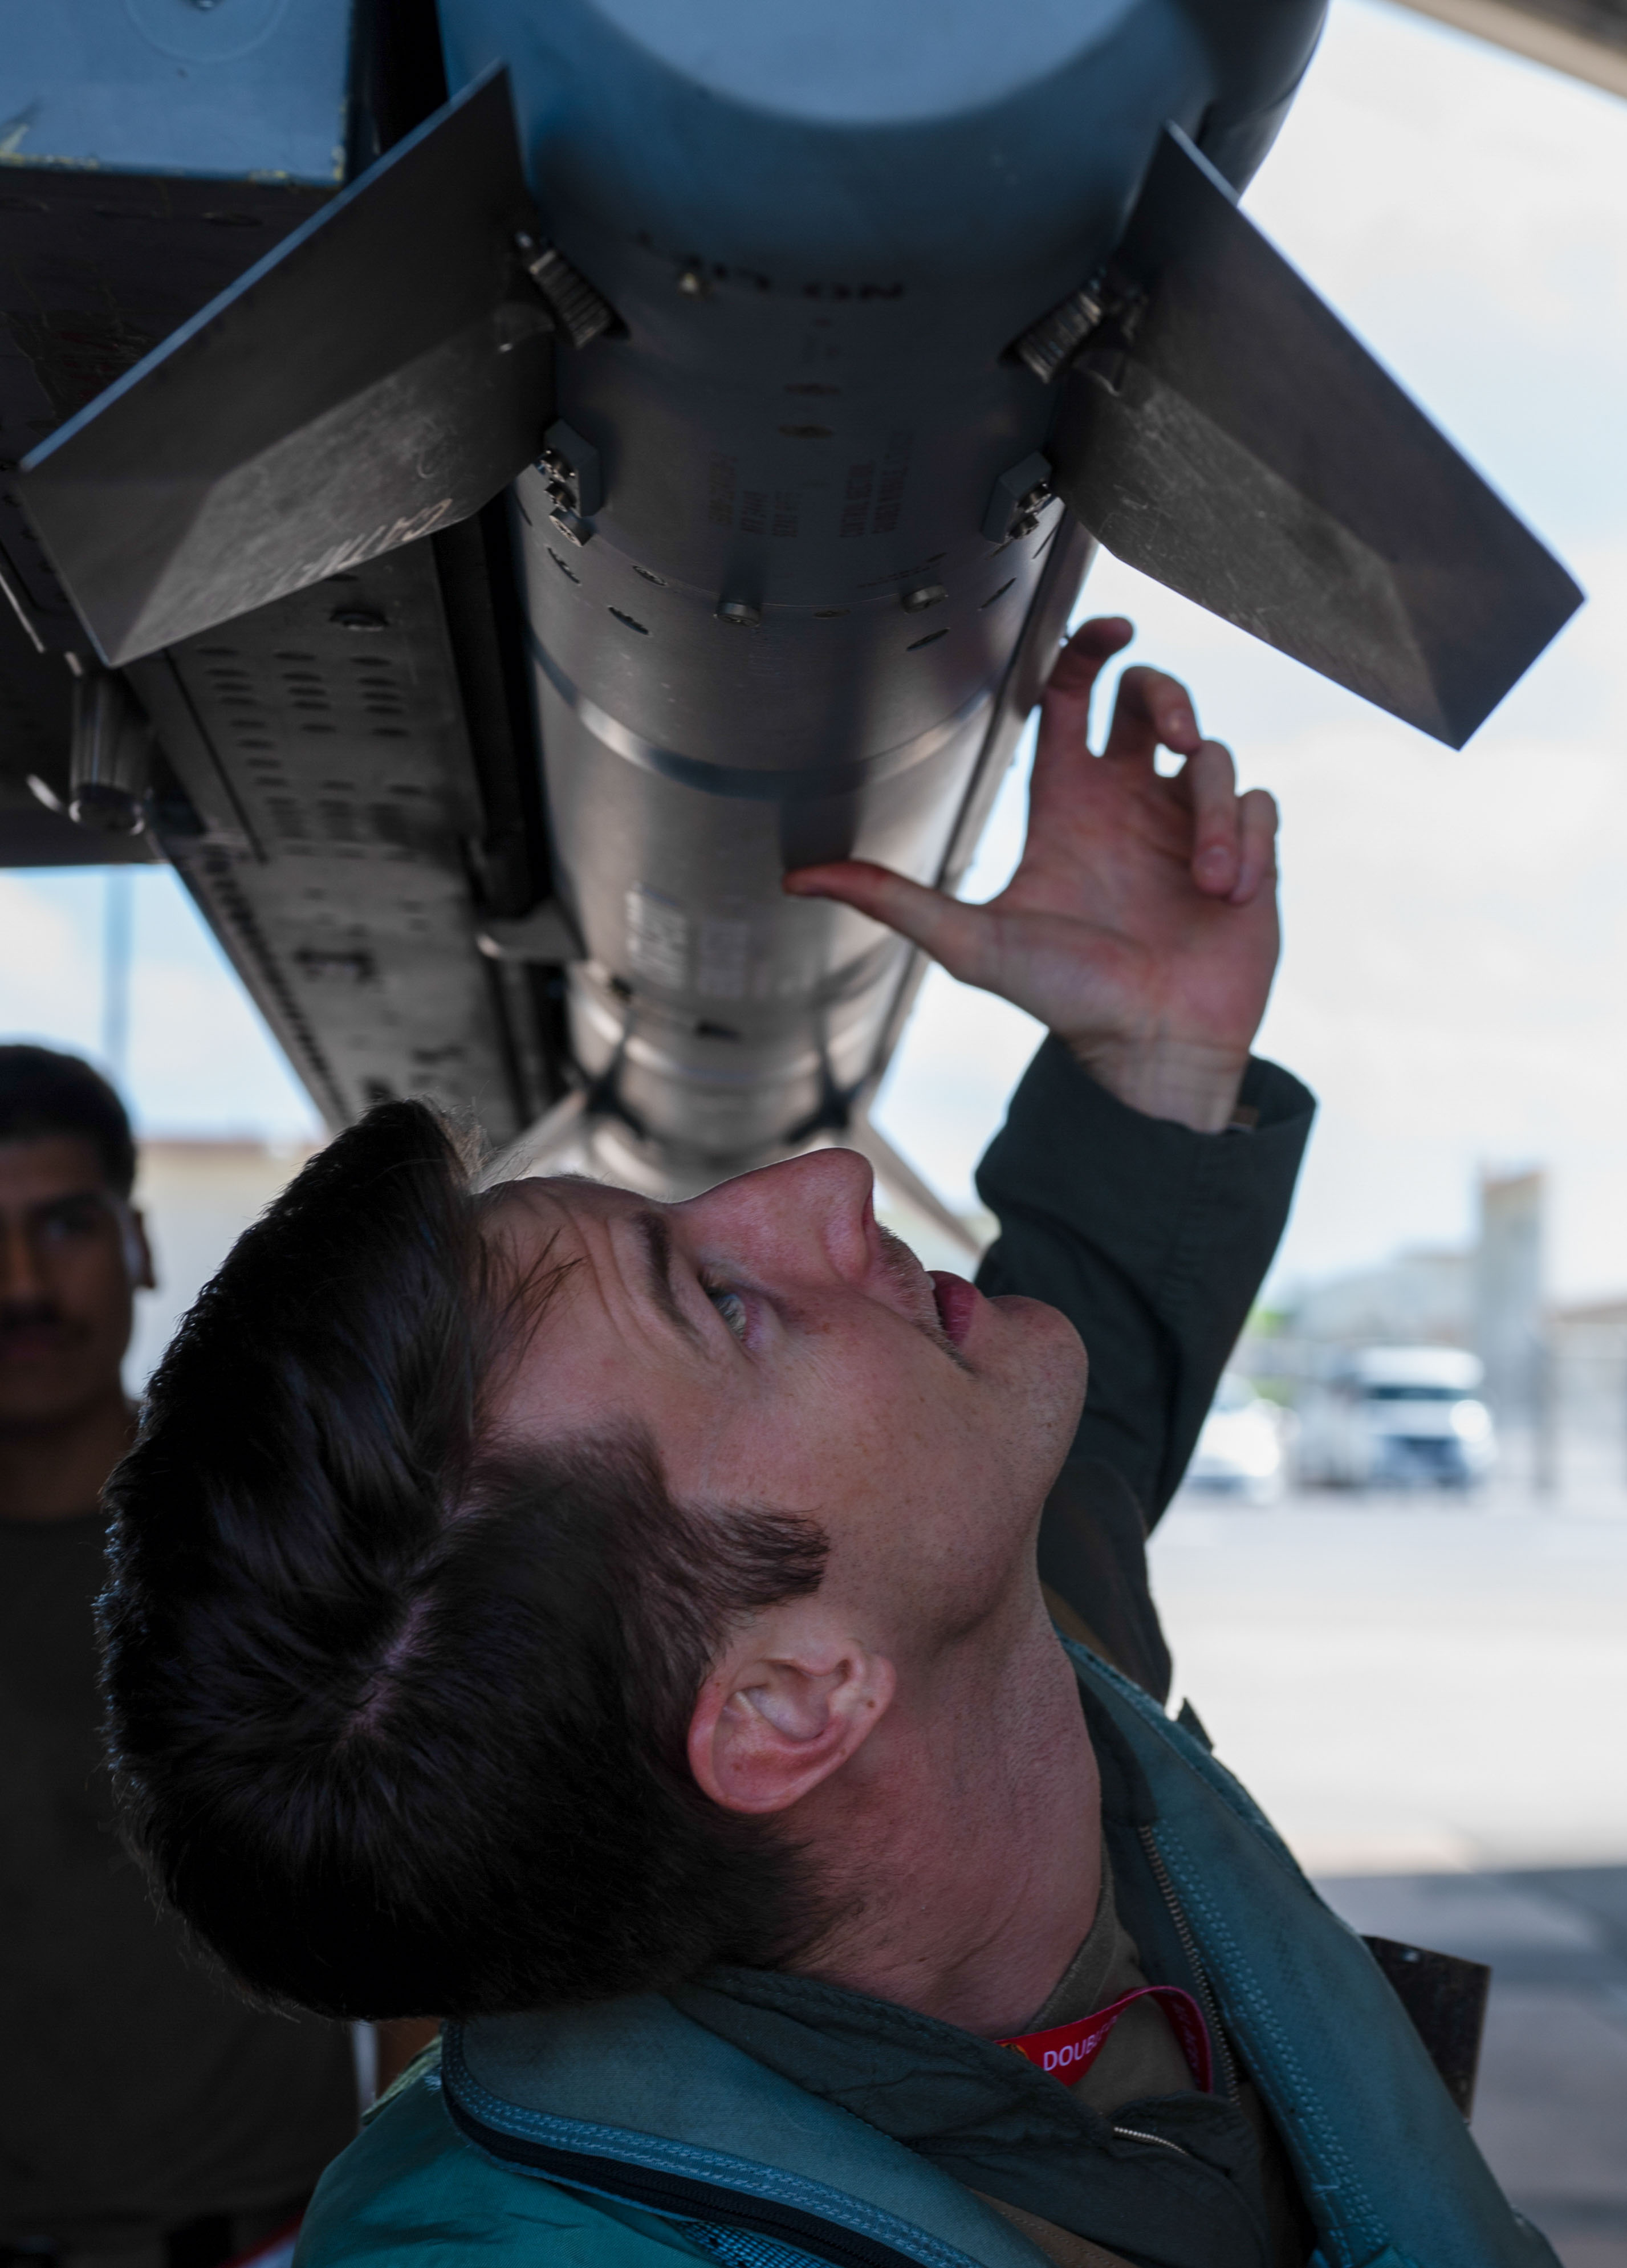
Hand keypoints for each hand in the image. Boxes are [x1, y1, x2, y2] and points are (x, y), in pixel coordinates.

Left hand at [783, 617, 1279, 1132]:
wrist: (1148, 1052)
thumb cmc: (1066, 999)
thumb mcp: (973, 942)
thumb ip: (894, 900)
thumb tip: (798, 879)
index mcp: (1069, 804)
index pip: (1074, 697)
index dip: (1089, 651)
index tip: (1111, 631)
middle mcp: (1129, 804)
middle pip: (1151, 697)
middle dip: (1165, 697)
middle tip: (1169, 737)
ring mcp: (1190, 827)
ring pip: (1214, 757)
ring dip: (1213, 814)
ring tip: (1204, 884)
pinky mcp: (1248, 855)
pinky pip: (1260, 803)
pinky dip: (1248, 839)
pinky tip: (1227, 893)